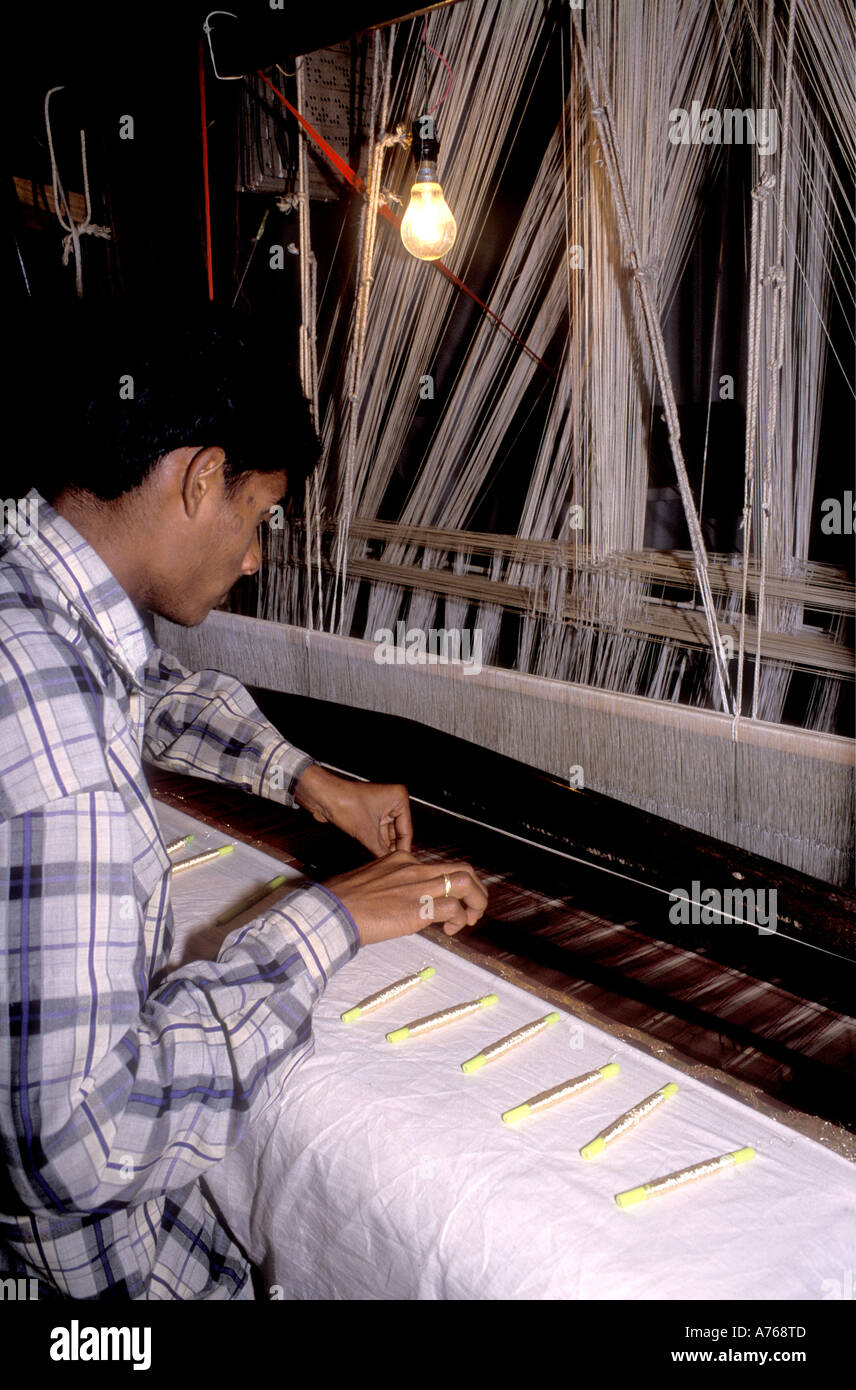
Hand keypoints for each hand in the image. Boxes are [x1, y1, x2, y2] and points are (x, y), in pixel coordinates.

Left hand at [295, 764, 412, 856]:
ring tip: (383, 865)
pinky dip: (374, 844)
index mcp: (398, 798)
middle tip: (392, 867)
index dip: (403, 849)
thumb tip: (390, 865)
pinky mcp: (367, 814)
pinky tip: (375, 857)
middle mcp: (391, 801)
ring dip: (382, 848)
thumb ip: (381, 851)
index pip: (406, 830)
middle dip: (391, 849)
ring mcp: (379, 808)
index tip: (403, 864)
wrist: (321, 796)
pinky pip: (375, 832)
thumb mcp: (366, 832)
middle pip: (396, 833)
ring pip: (385, 834)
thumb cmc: (343, 802)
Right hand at [324, 849, 487, 945]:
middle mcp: (414, 868)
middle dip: (476, 889)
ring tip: (470, 919)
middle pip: (462, 869)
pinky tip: (449, 930)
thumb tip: (403, 902)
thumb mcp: (372, 882)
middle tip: (474, 909)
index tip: (451, 901)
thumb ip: (393, 886)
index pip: (439, 866)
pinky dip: (459, 920)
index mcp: (401, 860)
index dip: (452, 884)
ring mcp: (417, 886)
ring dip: (476, 903)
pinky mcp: (418, 907)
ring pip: (465, 883)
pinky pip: (454, 908)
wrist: (333, 912)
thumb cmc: (344, 901)